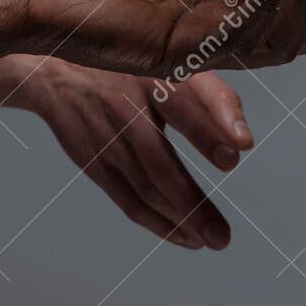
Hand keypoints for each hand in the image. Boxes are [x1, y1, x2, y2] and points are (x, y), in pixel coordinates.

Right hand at [18, 59, 250, 247]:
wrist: (61, 71)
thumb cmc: (137, 69)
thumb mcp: (174, 66)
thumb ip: (214, 98)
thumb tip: (244, 141)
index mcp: (150, 76)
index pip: (180, 103)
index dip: (206, 130)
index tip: (234, 155)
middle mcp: (125, 109)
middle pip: (159, 162)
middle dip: (193, 202)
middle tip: (222, 235)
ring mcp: (107, 140)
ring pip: (145, 188)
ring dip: (179, 219)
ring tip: (211, 239)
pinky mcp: (94, 163)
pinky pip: (128, 200)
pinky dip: (157, 223)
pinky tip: (183, 236)